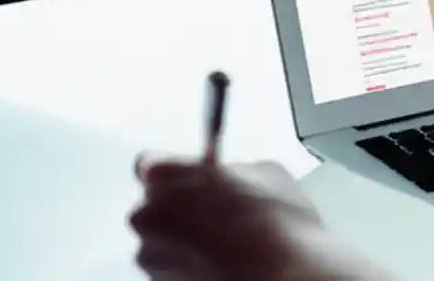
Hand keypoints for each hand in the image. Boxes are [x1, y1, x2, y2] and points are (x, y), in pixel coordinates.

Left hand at [129, 154, 387, 280]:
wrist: (283, 278)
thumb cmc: (279, 223)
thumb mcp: (266, 172)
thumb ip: (234, 167)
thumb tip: (228, 174)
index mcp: (168, 176)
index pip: (149, 164)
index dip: (174, 171)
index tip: (193, 177)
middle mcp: (151, 217)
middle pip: (155, 206)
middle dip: (182, 209)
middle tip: (222, 214)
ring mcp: (155, 260)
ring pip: (167, 242)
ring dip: (189, 241)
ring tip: (234, 244)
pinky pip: (178, 272)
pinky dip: (196, 270)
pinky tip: (229, 268)